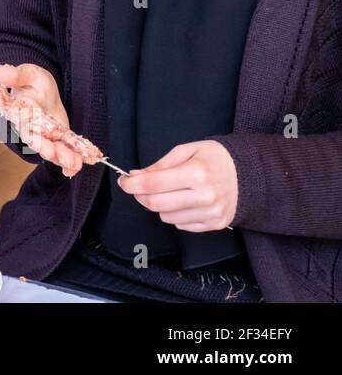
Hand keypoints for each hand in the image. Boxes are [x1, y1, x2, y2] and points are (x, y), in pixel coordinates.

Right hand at [0, 63, 83, 176]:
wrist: (44, 91)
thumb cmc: (34, 82)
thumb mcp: (27, 74)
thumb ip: (10, 74)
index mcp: (20, 112)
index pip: (26, 127)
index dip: (36, 140)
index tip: (48, 150)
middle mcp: (31, 128)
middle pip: (39, 142)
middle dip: (50, 151)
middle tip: (60, 157)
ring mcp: (44, 136)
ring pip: (51, 149)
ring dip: (62, 158)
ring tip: (74, 164)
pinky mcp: (55, 140)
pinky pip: (61, 152)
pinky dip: (69, 162)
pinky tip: (75, 167)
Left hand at [117, 140, 238, 231]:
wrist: (250, 175)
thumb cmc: (216, 158)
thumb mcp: (188, 150)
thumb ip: (160, 164)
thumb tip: (136, 176)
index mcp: (196, 173)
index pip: (153, 184)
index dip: (132, 184)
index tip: (124, 181)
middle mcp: (204, 196)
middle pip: (156, 204)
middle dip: (141, 195)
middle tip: (140, 186)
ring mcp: (211, 213)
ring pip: (166, 217)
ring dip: (160, 205)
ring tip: (171, 191)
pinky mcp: (215, 224)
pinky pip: (181, 225)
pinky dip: (176, 214)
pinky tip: (185, 201)